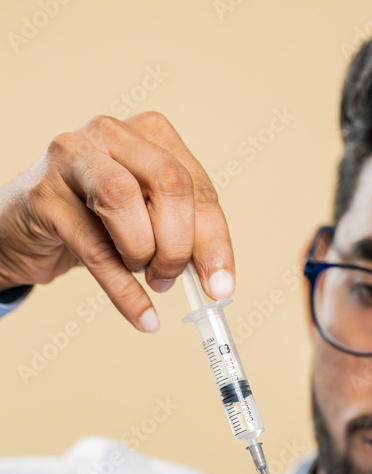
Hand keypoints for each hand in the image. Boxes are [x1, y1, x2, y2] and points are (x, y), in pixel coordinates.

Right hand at [0, 111, 234, 330]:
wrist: (25, 230)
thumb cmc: (94, 222)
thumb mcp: (146, 221)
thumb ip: (182, 236)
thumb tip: (217, 279)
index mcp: (149, 135)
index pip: (197, 185)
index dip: (215, 240)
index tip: (221, 285)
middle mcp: (111, 133)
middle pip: (169, 181)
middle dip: (180, 244)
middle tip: (170, 278)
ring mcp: (72, 157)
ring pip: (124, 198)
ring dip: (144, 252)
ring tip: (144, 274)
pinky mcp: (44, 194)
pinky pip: (93, 248)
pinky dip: (124, 291)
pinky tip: (142, 316)